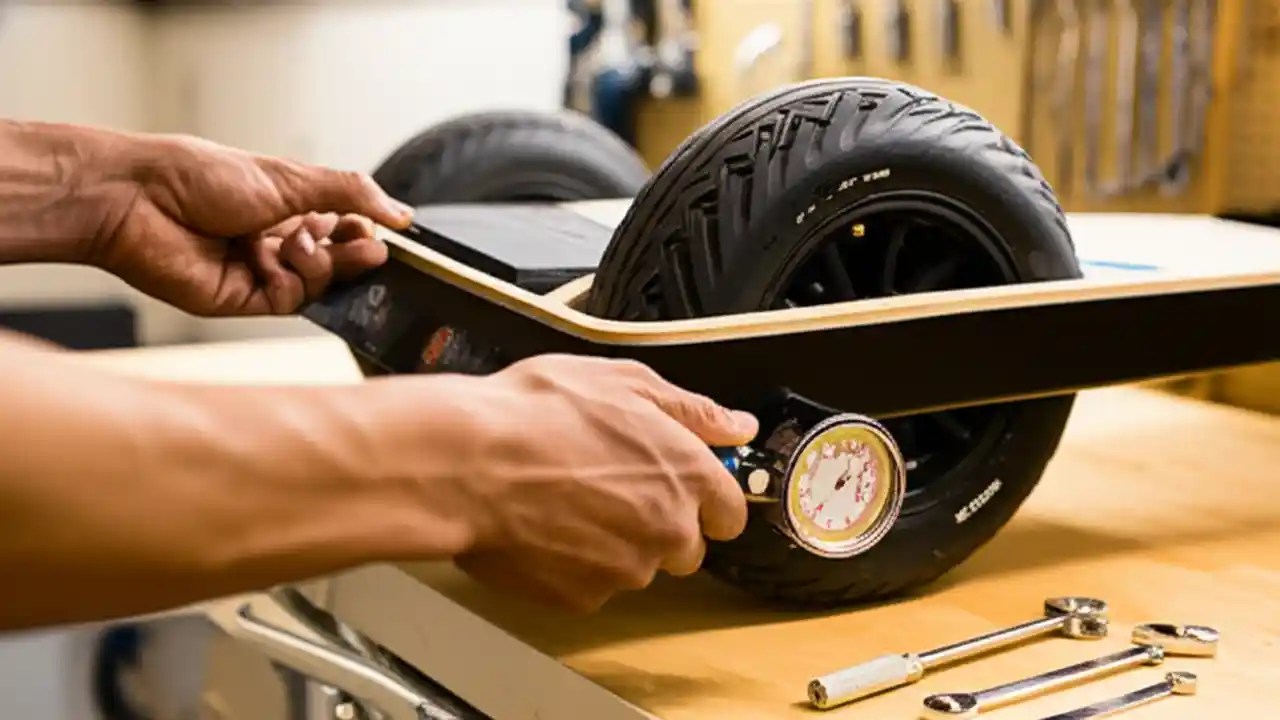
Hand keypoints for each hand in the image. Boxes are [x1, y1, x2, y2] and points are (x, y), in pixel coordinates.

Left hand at [89, 132, 415, 315]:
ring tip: (303, 245)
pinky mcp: (242, 300)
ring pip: (319, 283)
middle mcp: (275, 241)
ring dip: (322, 265)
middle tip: (371, 250)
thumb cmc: (202, 176)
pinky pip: (291, 301)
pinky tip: (278, 261)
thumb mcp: (291, 176)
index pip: (345, 228)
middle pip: (337, 260)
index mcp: (287, 207)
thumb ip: (351, 193)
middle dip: (355, 255)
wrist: (139, 199)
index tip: (388, 232)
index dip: (366, 232)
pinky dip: (295, 283)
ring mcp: (260, 272)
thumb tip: (403, 213)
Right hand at [452, 355, 758, 612]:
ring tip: (566, 501)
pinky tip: (545, 526)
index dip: (706, 500)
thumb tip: (737, 426)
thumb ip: (692, 409)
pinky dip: (574, 563)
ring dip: (615, 542)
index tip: (683, 488)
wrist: (468, 464)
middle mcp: (667, 530)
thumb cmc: (537, 414)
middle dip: (660, 524)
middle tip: (611, 487)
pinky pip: (591, 585)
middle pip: (687, 547)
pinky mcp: (582, 598)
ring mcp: (625, 570)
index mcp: (686, 475)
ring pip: (637, 566)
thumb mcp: (622, 382)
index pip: (730, 513)